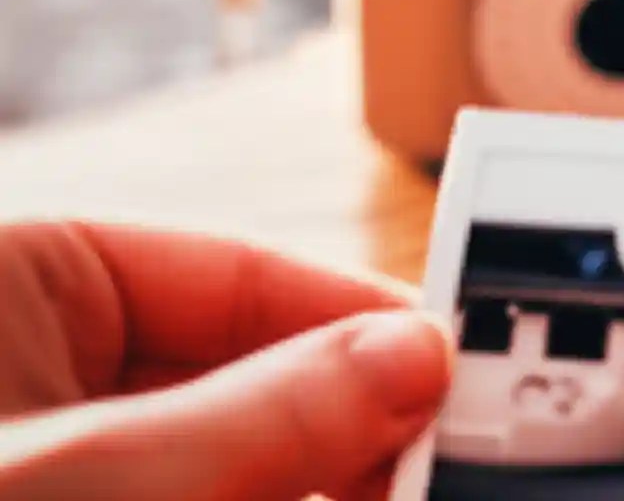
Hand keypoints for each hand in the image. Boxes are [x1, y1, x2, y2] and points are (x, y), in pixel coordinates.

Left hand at [0, 222, 452, 500]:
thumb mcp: (101, 476)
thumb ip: (269, 413)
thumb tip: (416, 354)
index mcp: (25, 283)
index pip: (239, 274)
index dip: (359, 318)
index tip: (450, 365)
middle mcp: (48, 361)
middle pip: (252, 370)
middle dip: (351, 417)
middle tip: (437, 459)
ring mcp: (70, 455)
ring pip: (238, 451)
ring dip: (331, 477)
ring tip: (405, 492)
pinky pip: (209, 494)